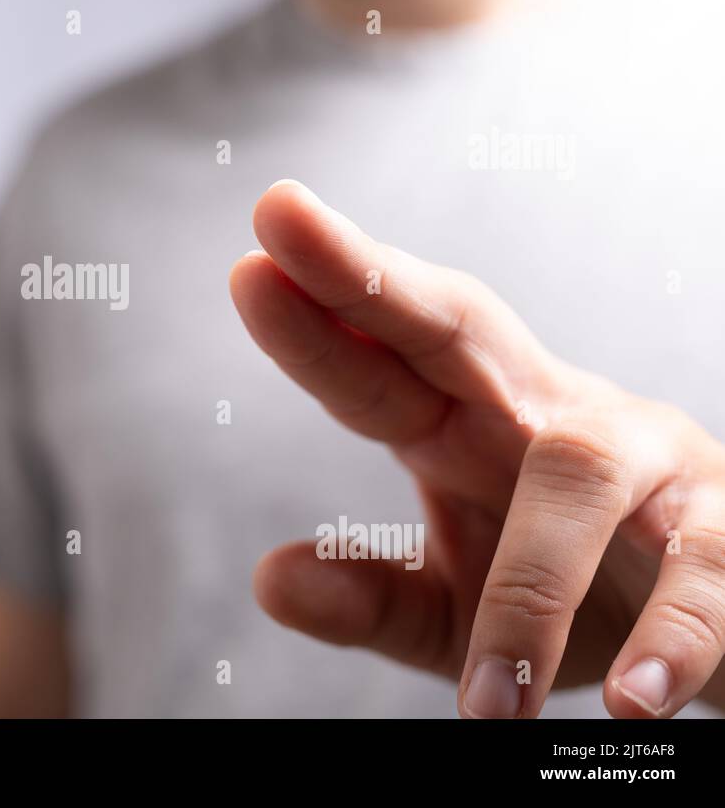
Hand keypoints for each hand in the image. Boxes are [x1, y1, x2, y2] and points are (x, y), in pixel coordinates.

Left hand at [229, 180, 724, 717]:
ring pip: (577, 477)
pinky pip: (705, 566)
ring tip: (493, 709)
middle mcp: (546, 418)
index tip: (246, 254)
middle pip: (456, 328)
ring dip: (531, 591)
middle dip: (367, 280)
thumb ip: (371, 597)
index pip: (381, 357)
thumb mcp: (452, 607)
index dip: (318, 306)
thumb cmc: (569, 596)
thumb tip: (269, 579)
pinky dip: (676, 632)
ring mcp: (646, 462)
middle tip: (281, 214)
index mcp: (466, 425)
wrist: (719, 623)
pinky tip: (639, 699)